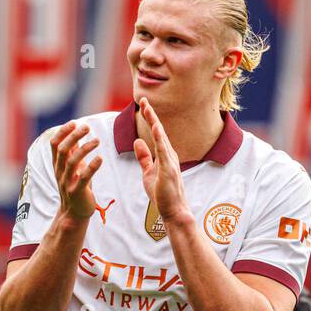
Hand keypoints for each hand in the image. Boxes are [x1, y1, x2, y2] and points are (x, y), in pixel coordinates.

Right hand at [50, 120, 102, 221]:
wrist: (75, 212)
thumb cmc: (76, 186)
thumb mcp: (73, 167)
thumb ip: (72, 151)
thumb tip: (75, 132)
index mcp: (58, 165)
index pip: (54, 145)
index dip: (62, 132)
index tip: (74, 123)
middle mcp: (60, 172)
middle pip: (63, 150)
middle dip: (74, 136)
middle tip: (87, 127)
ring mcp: (67, 182)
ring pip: (72, 162)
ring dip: (85, 148)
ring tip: (97, 140)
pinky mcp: (77, 192)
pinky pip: (84, 178)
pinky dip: (92, 167)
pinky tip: (100, 158)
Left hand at [133, 98, 190, 223]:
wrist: (173, 211)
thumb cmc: (162, 194)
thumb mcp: (148, 172)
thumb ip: (144, 157)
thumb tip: (138, 141)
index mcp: (164, 155)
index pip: (155, 133)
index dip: (149, 118)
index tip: (142, 104)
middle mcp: (169, 155)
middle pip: (158, 130)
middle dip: (151, 114)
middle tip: (143, 99)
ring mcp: (170, 161)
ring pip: (161, 137)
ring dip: (154, 122)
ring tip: (147, 108)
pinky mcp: (169, 170)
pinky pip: (163, 151)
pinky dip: (159, 138)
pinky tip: (155, 127)